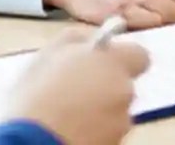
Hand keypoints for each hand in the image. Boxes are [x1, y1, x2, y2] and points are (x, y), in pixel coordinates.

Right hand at [5, 26, 148, 144]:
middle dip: (104, 87)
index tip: (101, 62)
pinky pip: (107, 133)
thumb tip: (88, 39)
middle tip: (74, 92)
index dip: (120, 58)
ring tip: (66, 115)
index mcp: (113, 63)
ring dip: (98, 111)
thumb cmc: (35, 100)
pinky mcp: (116, 144)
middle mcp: (125, 92)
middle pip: (123, 85)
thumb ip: (75, 40)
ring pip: (115, 112)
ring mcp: (122, 123)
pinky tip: (69, 131)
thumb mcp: (48, 55)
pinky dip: (94, 132)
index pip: (138, 55)